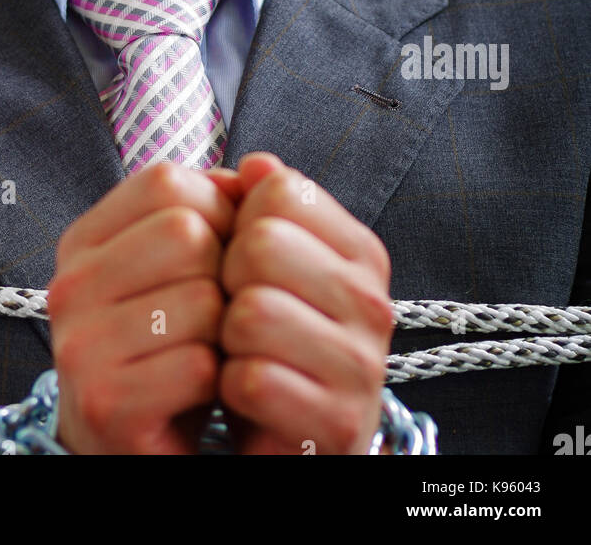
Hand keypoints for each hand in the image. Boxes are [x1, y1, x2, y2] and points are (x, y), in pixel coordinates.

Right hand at [47, 162, 240, 453]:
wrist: (136, 446)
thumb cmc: (170, 343)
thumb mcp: (183, 266)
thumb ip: (215, 207)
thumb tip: (261, 169)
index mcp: (83, 240)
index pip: (166, 181)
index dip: (217, 208)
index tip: (224, 249)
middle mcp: (68, 286)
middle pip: (188, 233)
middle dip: (226, 270)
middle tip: (220, 310)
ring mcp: (80, 347)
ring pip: (202, 300)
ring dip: (226, 331)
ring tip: (210, 351)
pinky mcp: (105, 405)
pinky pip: (200, 366)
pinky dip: (220, 380)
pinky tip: (202, 391)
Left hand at [217, 153, 392, 454]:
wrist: (286, 434)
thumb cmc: (270, 337)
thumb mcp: (265, 264)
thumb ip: (259, 207)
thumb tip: (253, 164)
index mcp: (361, 251)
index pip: (281, 190)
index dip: (240, 220)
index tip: (244, 260)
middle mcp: (373, 302)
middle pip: (263, 243)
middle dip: (227, 277)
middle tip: (234, 309)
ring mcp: (362, 366)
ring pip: (253, 312)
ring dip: (225, 336)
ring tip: (239, 352)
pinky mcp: (336, 423)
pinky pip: (250, 379)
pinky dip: (228, 387)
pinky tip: (243, 393)